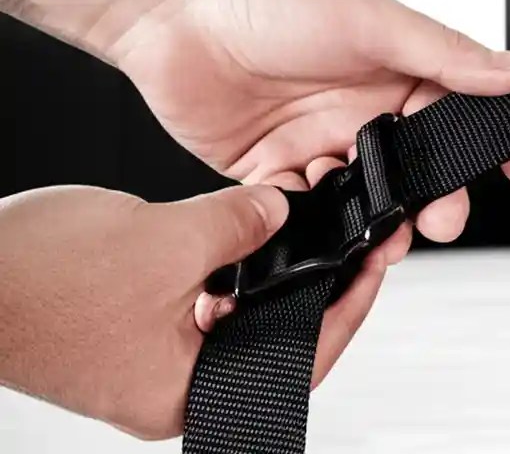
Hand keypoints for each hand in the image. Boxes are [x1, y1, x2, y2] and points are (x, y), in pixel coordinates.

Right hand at [0, 183, 389, 439]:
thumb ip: (240, 226)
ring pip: (229, 316)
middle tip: (347, 244)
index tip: (377, 267)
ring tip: (292, 232)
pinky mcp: (121, 334)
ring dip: (258, 273)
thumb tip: (279, 211)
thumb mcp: (166, 241)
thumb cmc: (36, 282)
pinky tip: (229, 235)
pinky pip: (190, 302)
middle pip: (268, 337)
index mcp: (186, 394)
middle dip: (307, 286)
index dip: (347, 307)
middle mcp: (168, 389)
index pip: (300, 357)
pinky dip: (214, 270)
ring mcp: (143, 364)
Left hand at [108, 0, 509, 242]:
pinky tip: (323, 230)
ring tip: (385, 238)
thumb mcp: (372, 20)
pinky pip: (305, 213)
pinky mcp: (271, 171)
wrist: (170, 8)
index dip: (493, 142)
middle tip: (444, 218)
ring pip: (366, 200)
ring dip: (380, 221)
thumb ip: (444, 55)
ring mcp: (319, 142)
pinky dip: (318, 229)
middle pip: (417, 168)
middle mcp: (363, 109)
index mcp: (397, 68)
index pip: (462, 111)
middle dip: (437, 198)